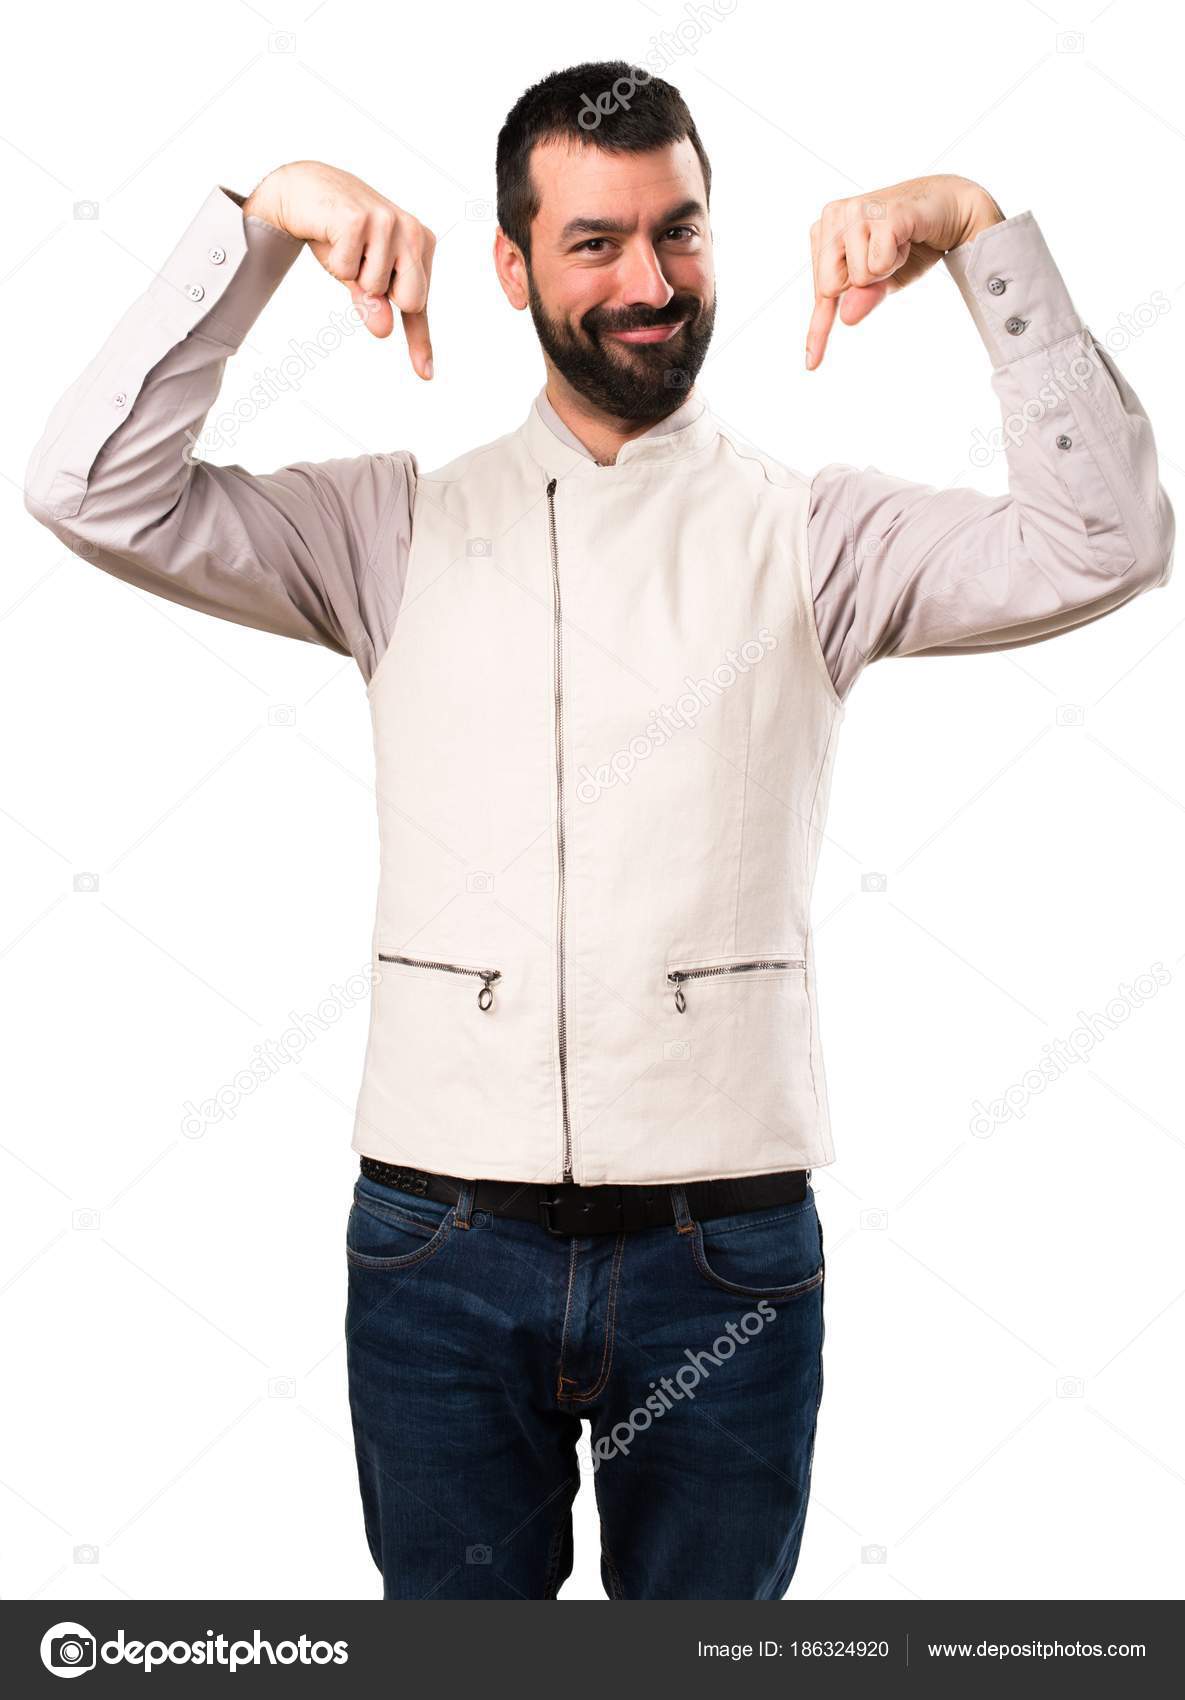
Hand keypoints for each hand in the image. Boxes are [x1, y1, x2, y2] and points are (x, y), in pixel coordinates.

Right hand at [243, 161, 434, 376]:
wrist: (303, 189)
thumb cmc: (338, 234)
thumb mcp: (361, 275)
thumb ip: (376, 305)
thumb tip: (383, 331)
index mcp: (421, 243)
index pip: (420, 304)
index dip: (419, 342)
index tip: (425, 374)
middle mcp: (412, 230)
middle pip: (409, 300)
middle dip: (377, 295)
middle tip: (358, 264)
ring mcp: (388, 221)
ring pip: (375, 287)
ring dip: (350, 274)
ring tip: (343, 243)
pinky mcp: (361, 219)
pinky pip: (348, 270)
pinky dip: (334, 260)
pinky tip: (331, 233)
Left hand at [806, 175, 1003, 369]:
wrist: (950, 210)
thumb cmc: (909, 244)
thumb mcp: (882, 281)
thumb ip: (862, 297)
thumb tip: (847, 318)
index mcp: (825, 231)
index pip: (820, 291)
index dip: (818, 330)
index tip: (811, 364)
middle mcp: (834, 215)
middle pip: (831, 287)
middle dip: (864, 284)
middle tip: (885, 256)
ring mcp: (855, 210)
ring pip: (857, 277)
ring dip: (885, 268)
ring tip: (897, 243)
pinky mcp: (881, 213)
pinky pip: (878, 264)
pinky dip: (896, 259)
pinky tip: (906, 237)